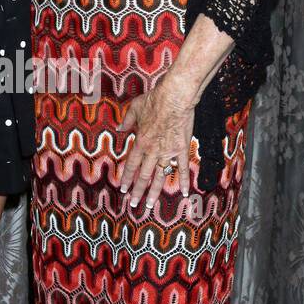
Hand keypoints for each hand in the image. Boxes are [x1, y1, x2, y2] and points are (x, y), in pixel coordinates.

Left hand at [117, 69, 198, 210]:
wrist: (175, 98)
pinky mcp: (182, 149)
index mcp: (140, 142)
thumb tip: (120, 129)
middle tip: (133, 204)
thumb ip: (127, 120)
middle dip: (138, 191)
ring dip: (155, 192)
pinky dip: (183, 181)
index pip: (131, 165)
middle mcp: (153, 151)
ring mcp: (168, 152)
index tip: (123, 189)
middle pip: (144, 175)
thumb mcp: (134, 108)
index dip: (126, 178)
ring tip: (151, 205)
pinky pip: (182, 168)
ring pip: (160, 176)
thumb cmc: (154, 100)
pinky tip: (183, 193)